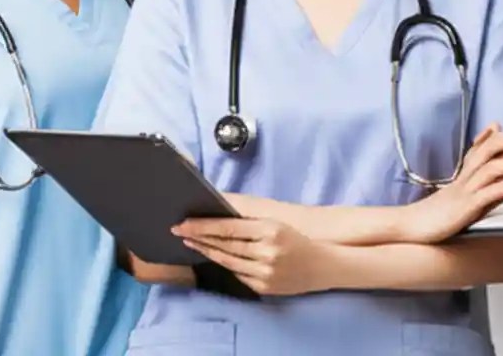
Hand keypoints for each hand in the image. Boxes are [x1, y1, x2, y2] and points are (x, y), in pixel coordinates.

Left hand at [173, 218, 327, 295]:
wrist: (322, 265)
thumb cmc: (296, 240)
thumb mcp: (275, 223)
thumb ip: (248, 221)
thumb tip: (219, 214)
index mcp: (270, 230)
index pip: (228, 228)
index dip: (203, 226)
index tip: (184, 223)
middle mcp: (267, 252)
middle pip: (224, 245)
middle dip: (199, 238)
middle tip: (179, 231)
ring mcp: (265, 272)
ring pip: (227, 261)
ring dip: (207, 252)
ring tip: (192, 243)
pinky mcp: (264, 287)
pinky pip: (237, 275)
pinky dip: (223, 265)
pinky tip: (213, 257)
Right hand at [399, 123, 502, 242]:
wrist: (410, 226)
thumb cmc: (432, 214)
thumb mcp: (452, 194)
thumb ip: (467, 182)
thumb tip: (478, 174)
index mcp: (461, 176)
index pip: (480, 147)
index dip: (497, 136)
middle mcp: (464, 179)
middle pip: (488, 151)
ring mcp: (464, 192)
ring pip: (490, 169)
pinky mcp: (465, 209)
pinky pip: (488, 194)